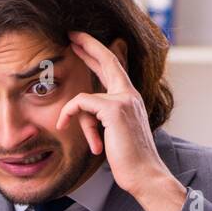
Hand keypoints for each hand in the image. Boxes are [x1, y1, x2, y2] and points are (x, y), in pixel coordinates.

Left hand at [55, 31, 183, 210]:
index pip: (114, 68)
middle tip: (71, 35)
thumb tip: (87, 114)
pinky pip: (81, 103)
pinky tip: (66, 128)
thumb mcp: (114, 134)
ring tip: (95, 144)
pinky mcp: (114, 109)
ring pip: (86, 96)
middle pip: (107, 60)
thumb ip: (104, 118)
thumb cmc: (130, 161)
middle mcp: (130, 94)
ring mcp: (124, 100)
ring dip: (79, 121)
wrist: (145, 175)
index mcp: (131, 99)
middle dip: (88, 46)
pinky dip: (70, 114)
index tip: (83, 43)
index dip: (99, 53)